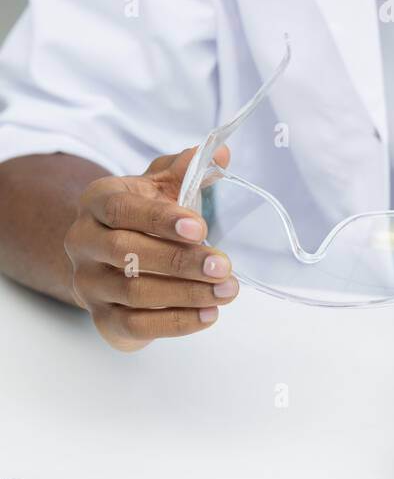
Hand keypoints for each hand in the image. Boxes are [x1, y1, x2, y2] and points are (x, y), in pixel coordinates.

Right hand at [64, 145, 236, 350]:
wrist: (110, 257)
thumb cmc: (143, 214)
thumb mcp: (161, 185)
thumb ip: (188, 168)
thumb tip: (222, 153)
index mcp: (96, 202)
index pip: (121, 209)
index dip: (160, 219)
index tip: (200, 228)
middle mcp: (83, 242)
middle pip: (126, 254)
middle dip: (180, 262)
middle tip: (223, 266)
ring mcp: (88, 283)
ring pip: (134, 293)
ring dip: (186, 294)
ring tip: (227, 290)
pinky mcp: (102, 318)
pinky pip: (137, 325)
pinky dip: (176, 323)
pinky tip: (209, 314)